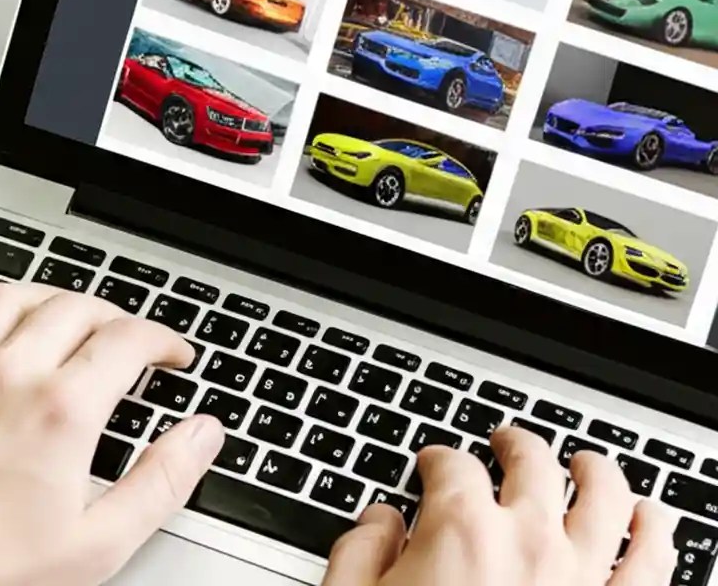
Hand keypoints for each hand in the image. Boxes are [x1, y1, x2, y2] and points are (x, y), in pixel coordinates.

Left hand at [0, 283, 224, 584]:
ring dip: (45, 302)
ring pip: (7, 297)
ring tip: (61, 322)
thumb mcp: (98, 542)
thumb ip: (162, 481)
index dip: (163, 340)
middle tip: (127, 343)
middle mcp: (7, 375)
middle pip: (75, 306)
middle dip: (114, 318)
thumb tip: (201, 436)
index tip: (171, 356)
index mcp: (61, 409)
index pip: (128, 339)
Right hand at [324, 427, 679, 585]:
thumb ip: (359, 551)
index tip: (432, 465)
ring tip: (586, 462)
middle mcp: (527, 541)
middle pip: (532, 463)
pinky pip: (653, 562)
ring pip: (606, 496)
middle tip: (505, 442)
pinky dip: (656, 531)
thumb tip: (378, 520)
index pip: (449, 466)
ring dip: (595, 469)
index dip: (435, 459)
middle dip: (515, 444)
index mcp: (459, 530)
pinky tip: (650, 517)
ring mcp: (581, 576)